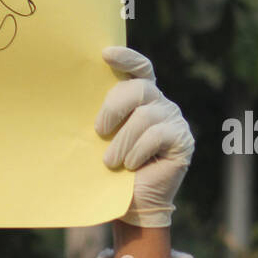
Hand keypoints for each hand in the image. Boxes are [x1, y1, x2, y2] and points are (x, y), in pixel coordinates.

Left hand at [96, 46, 194, 228]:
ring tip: (111, 161)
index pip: (140, 68)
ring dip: (122, 141)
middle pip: (139, 89)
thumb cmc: (111, 170)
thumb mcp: (102, 138)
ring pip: (145, 116)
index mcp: (141, 98)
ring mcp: (174, 120)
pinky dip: (138, 151)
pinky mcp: (183, 140)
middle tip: (98, 131)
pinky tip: (131, 166)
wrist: (131, 204)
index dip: (126, 58)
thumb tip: (74, 99)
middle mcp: (160, 103)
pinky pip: (157, 135)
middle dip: (114, 108)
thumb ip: (101, 116)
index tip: (105, 54)